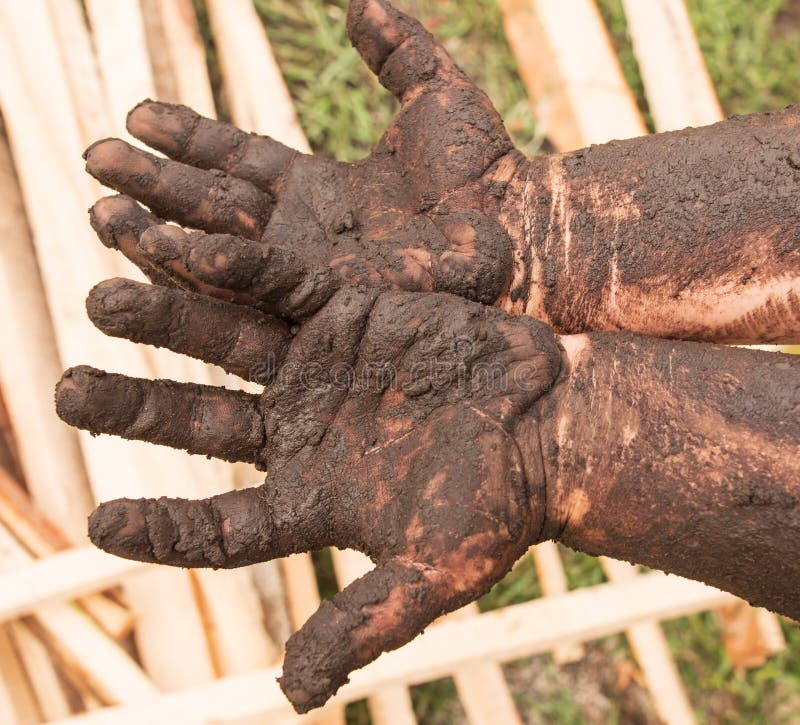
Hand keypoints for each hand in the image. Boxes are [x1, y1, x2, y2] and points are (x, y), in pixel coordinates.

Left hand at [56, 279, 560, 710]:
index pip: (220, 526)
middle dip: (135, 407)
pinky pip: (280, 287)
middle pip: (202, 422)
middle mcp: (303, 430)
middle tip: (67, 391)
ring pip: (226, 342)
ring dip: (167, 322)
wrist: (552, 421)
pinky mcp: (349, 311)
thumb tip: (294, 696)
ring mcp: (321, 367)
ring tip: (104, 301)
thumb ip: (365, 622)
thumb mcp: (434, 571)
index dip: (164, 529)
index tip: (103, 525)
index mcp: (314, 500)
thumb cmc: (502, 503)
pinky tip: (185, 248)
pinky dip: (237, 270)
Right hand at [84, 0, 520, 319]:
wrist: (521, 232)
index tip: (137, 114)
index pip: (237, 161)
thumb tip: (358, 0)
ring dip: (154, 224)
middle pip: (211, 204)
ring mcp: (307, 269)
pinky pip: (243, 279)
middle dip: (153, 182)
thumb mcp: (435, 93)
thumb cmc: (490, 171)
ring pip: (214, 245)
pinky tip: (143, 238)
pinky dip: (192, 261)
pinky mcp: (316, 298)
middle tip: (93, 161)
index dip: (188, 138)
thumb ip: (396, 49)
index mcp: (322, 189)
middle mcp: (304, 232)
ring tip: (97, 203)